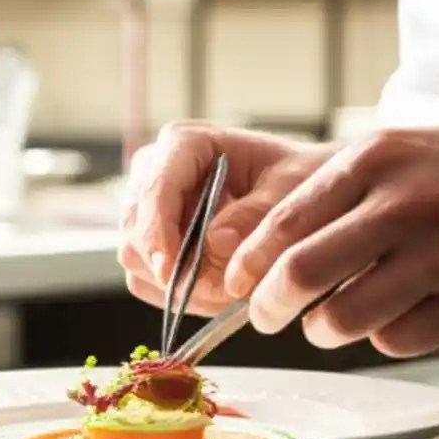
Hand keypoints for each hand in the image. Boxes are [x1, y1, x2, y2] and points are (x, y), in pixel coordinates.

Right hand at [121, 123, 334, 315]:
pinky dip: (176, 295)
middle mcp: (156, 171)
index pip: (154, 190)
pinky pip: (145, 279)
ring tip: (230, 292)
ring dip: (177, 287)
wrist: (303, 192)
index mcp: (185, 143)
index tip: (172, 274)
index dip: (157, 234)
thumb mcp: (292, 189)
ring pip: (134, 258)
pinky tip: (216, 291)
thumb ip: (257, 215)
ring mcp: (149, 208)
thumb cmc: (299, 179)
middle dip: (173, 270)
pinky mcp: (151, 241)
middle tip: (225, 294)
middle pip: (135, 229)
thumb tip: (216, 242)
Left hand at [225, 122, 438, 356]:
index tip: (239, 282)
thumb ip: (335, 193)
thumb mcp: (399, 151)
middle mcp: (406, 205)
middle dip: (268, 308)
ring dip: (321, 331)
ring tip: (326, 323)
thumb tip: (259, 250)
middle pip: (300, 275)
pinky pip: (395, 340)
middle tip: (266, 316)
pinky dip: (381, 337)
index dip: (248, 265)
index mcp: (377, 160)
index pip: (283, 224)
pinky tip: (394, 315)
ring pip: (342, 319)